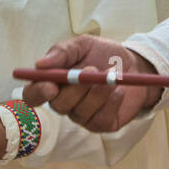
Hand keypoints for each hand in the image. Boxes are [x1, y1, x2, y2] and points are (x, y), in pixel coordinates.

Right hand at [22, 35, 157, 132]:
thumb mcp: (83, 45)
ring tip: (113, 75)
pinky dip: (112, 102)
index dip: (37, 93)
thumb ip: (62, 52)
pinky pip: (100, 120)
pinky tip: (119, 90)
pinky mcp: (101, 124)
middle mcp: (64, 102)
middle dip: (76, 89)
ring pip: (81, 112)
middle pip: (58, 105)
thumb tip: (39, 64)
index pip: (33, 95)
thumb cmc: (104, 54)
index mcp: (53, 82)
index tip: (51, 85)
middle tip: (93, 69)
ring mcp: (82, 116)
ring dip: (99, 92)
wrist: (135, 65)